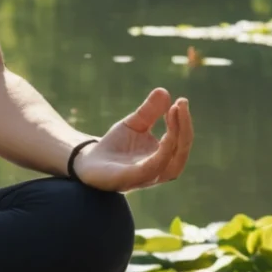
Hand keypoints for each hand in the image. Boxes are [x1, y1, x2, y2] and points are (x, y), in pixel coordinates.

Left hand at [72, 88, 192, 192]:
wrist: (87, 161)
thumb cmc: (115, 145)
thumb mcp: (134, 124)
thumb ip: (149, 111)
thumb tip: (164, 91)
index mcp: (163, 158)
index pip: (181, 141)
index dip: (183, 122)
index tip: (181, 101)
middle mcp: (158, 171)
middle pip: (181, 153)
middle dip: (184, 128)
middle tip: (180, 105)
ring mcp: (145, 178)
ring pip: (171, 165)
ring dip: (176, 139)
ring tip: (173, 113)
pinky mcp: (128, 180)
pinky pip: (150, 171)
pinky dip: (161, 155)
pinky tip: (164, 138)